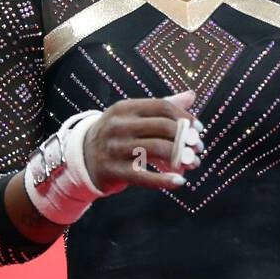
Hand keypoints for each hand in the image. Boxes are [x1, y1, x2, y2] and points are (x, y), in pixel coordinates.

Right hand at [82, 89, 203, 192]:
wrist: (81, 158)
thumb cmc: (117, 135)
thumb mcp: (132, 116)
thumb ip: (162, 106)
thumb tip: (192, 96)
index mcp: (125, 108)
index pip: (162, 107)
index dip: (184, 117)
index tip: (198, 129)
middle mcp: (118, 126)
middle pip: (163, 128)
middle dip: (186, 138)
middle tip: (198, 148)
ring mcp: (114, 148)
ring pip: (157, 150)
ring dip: (182, 158)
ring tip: (193, 163)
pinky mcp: (113, 171)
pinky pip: (144, 177)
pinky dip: (165, 180)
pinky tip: (180, 182)